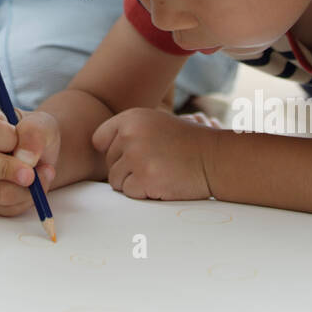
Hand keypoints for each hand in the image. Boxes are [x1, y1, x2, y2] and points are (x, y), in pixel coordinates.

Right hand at [0, 105, 59, 216]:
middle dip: (7, 171)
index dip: (7, 138)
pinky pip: (6, 209)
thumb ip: (33, 132)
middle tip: (31, 173)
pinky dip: (27, 201)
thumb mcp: (42, 124)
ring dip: (27, 189)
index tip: (23, 142)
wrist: (40, 156)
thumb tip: (26, 158)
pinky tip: (35, 187)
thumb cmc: (35, 136)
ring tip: (44, 174)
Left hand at [92, 107, 215, 200]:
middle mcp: (130, 135)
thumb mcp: (154, 123)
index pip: (99, 139)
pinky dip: (144, 193)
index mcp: (130, 118)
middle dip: (127, 170)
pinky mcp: (144, 179)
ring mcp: (136, 158)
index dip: (113, 152)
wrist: (214, 158)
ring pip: (116, 181)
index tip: (131, 155)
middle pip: (109, 164)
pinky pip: (129, 193)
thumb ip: (127, 132)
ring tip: (158, 173)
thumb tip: (97, 147)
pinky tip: (162, 183)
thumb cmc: (185, 143)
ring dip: (134, 183)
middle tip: (154, 165)